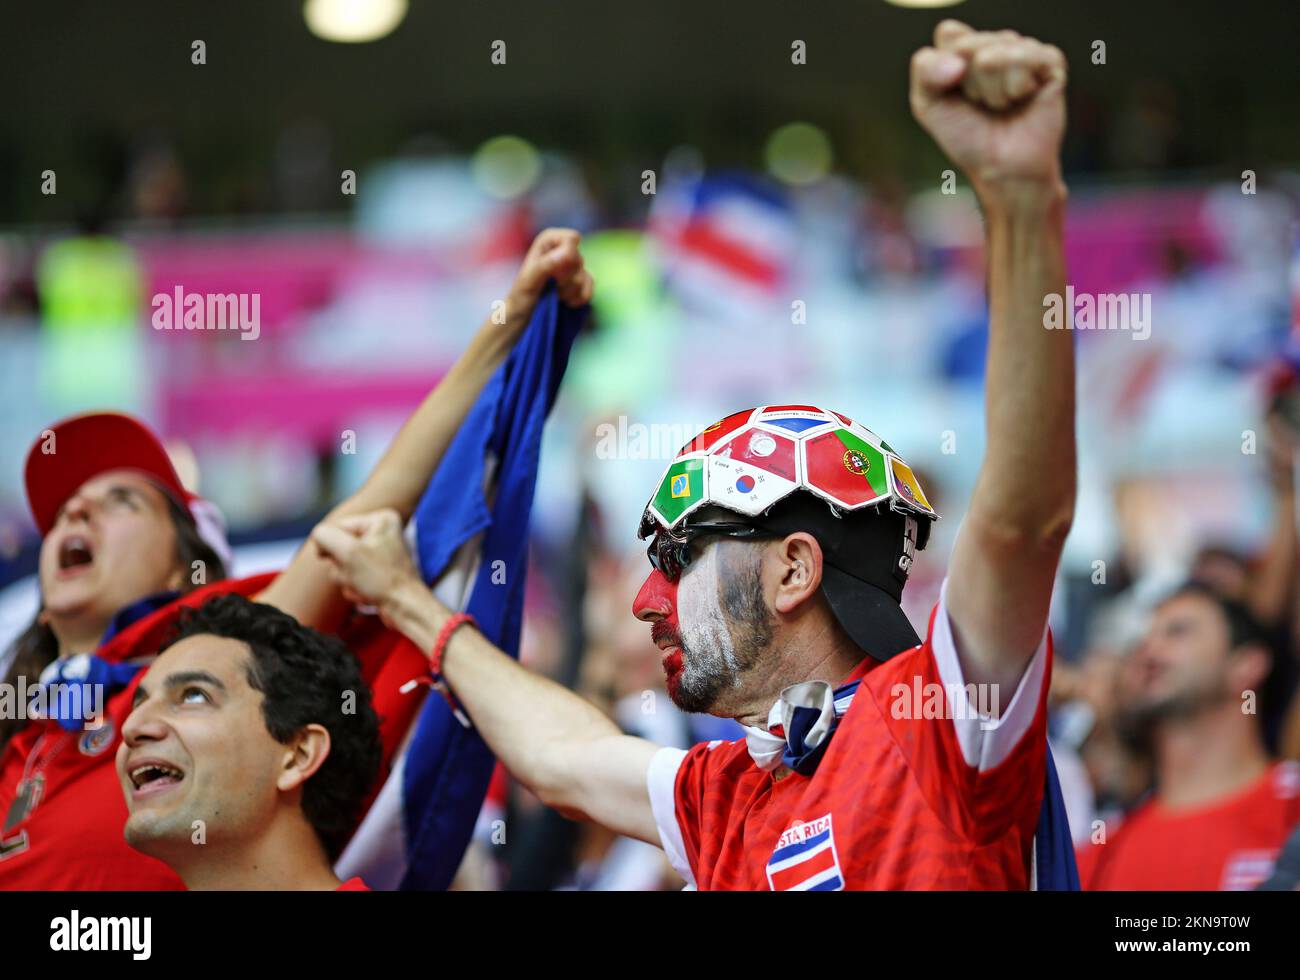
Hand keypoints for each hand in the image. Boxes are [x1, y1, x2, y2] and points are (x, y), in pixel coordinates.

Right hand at [311, 509, 420, 611]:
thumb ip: (325, 536)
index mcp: (381, 520)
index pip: (336, 528)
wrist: (406, 608)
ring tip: (365, 585)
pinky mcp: (379, 573)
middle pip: (339, 548)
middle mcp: (383, 533)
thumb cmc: (382, 579)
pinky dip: (356, 588)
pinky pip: (354, 578)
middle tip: (359, 575)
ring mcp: (381, 554)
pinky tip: (369, 594)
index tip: (341, 561)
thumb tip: (318, 538)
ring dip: (348, 580)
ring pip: (344, 565)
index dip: (331, 547)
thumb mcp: (348, 552)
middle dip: (342, 567)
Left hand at [505, 228, 593, 324]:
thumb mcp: (528, 281)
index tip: (553, 273)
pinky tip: (565, 302)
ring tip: (553, 296)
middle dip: (565, 279)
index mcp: (548, 241)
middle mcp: (562, 249)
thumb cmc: (520, 297)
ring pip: (585, 277)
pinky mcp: (581, 282)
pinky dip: (578, 299)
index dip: (567, 257)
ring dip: (568, 292)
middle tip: (549, 287)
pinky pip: (589, 288)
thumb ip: (546, 265)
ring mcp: (573, 266)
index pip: (572, 239)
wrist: (523, 317)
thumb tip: (567, 254)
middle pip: (578, 260)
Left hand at [910, 21, 1066, 206]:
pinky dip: (1016, 89)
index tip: (953, 94)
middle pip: (969, 46)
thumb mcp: (927, 103)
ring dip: (992, 92)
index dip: (944, 70)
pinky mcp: (1050, 62)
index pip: (950, 34)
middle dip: (968, 85)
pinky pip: (1025, 59)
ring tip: (1002, 106)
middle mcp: (997, 43)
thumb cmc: (967, 137)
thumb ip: (925, 69)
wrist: (1000, 168)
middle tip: (981, 105)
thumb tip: (959, 61)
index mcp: (967, 47)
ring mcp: (1025, 51)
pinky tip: (1022, 100)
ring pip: (994, 55)